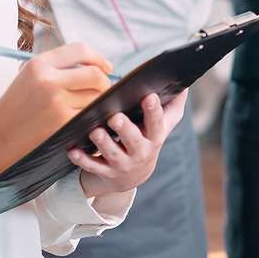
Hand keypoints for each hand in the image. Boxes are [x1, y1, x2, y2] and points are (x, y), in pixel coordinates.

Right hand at [0, 41, 112, 189]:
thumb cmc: (16, 107)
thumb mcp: (30, 77)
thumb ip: (59, 67)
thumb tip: (99, 66)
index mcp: (39, 64)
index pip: (81, 50)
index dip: (99, 58)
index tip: (106, 67)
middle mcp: (48, 80)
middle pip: (95, 75)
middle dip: (104, 84)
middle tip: (102, 92)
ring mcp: (56, 102)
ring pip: (95, 98)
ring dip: (97, 104)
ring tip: (86, 109)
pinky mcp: (62, 123)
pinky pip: (89, 116)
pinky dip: (91, 119)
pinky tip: (83, 122)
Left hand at [73, 90, 187, 195]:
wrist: (133, 175)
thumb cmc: (147, 139)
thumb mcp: (163, 125)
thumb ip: (173, 104)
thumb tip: (185, 82)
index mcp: (155, 137)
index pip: (157, 123)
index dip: (154, 111)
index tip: (149, 96)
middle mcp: (140, 152)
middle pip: (134, 140)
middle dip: (125, 129)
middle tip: (115, 117)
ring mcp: (122, 164)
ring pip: (112, 154)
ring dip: (103, 143)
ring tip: (95, 131)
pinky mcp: (105, 172)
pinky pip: (92, 166)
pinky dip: (82, 159)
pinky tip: (73, 150)